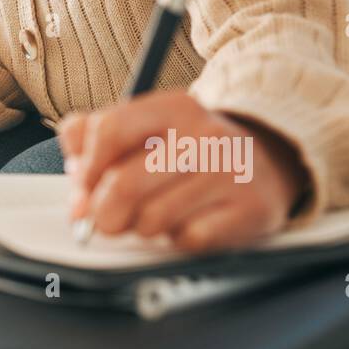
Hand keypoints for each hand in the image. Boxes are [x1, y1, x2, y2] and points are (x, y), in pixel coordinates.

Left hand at [56, 91, 311, 253]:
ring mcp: (229, 172)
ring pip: (152, 218)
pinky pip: (189, 239)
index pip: (108, 130)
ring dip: (144, 227)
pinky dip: (179, 240)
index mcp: (173, 107)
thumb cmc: (194, 150)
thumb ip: (97, 138)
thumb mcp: (150, 127)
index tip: (83, 186)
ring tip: (156, 217)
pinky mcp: (250, 209)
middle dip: (104, 212)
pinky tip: (189, 224)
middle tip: (106, 220)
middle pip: (123, 183)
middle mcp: (204, 134)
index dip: (86, 167)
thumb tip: (75, 180)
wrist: (273, 159)